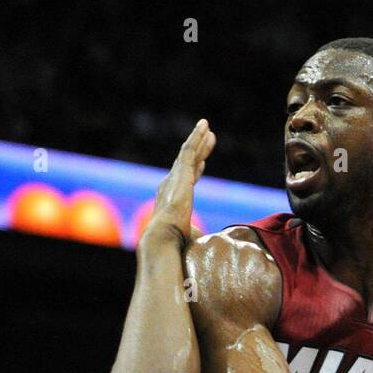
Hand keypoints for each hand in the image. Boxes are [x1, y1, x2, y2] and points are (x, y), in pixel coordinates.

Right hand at [140, 118, 215, 248]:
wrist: (163, 238)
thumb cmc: (174, 244)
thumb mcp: (190, 237)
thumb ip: (197, 235)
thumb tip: (209, 246)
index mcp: (172, 201)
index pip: (185, 182)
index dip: (195, 171)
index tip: (202, 164)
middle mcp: (170, 186)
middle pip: (187, 164)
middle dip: (198, 151)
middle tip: (207, 139)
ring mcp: (175, 178)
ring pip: (188, 153)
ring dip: (198, 140)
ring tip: (206, 127)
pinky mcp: (181, 173)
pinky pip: (190, 149)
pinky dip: (196, 136)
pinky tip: (204, 126)